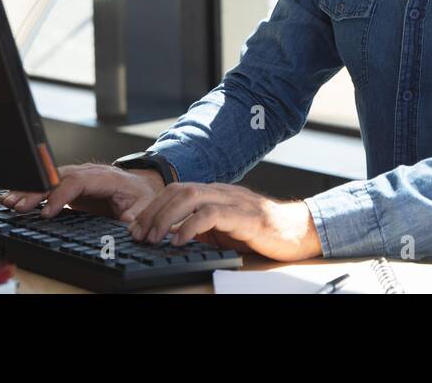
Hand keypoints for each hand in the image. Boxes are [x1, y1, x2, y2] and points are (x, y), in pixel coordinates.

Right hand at [0, 163, 161, 220]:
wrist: (142, 185)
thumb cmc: (142, 195)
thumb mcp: (144, 205)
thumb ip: (134, 214)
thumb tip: (126, 222)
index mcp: (105, 177)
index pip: (78, 181)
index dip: (61, 195)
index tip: (48, 212)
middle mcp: (88, 173)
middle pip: (57, 177)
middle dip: (36, 191)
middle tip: (19, 206)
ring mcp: (77, 177)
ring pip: (49, 180)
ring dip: (29, 190)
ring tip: (9, 201)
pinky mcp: (70, 186)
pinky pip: (48, 186)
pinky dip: (30, 191)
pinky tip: (13, 198)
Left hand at [128, 182, 322, 261]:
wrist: (297, 231)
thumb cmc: (260, 231)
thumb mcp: (223, 229)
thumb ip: (200, 227)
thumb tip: (169, 237)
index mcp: (214, 193)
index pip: (175, 190)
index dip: (152, 207)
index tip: (135, 227)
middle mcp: (221, 191)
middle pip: (178, 190)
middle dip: (153, 212)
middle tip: (137, 234)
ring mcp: (233, 201)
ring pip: (191, 196)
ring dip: (166, 217)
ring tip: (153, 237)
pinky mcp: (245, 216)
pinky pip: (212, 214)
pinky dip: (190, 226)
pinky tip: (179, 241)